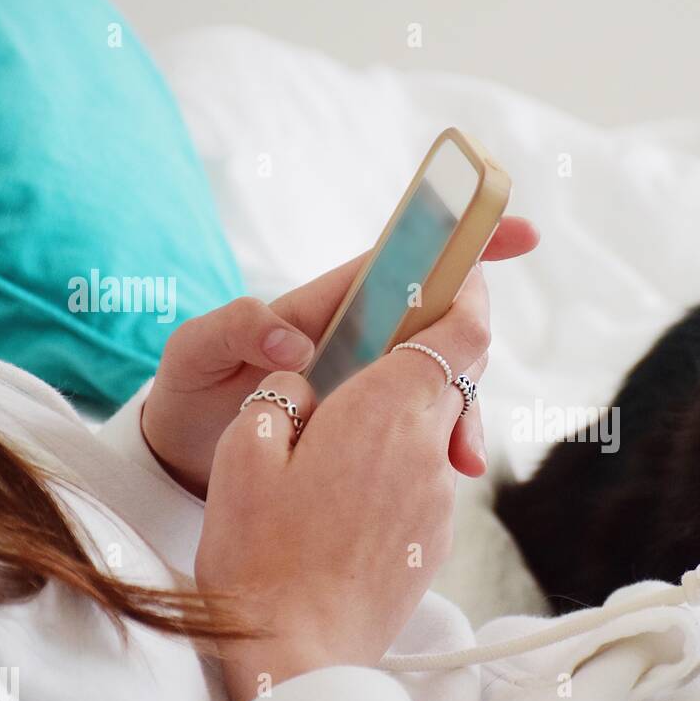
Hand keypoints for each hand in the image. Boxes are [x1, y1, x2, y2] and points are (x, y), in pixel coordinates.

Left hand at [142, 217, 538, 494]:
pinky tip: (453, 468)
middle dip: (471, 349)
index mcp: (328, 306)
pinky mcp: (371, 423)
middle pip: (440, 325)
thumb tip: (295, 339)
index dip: (459, 242)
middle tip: (464, 395)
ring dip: (464, 408)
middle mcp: (360, 338)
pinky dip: (447, 440)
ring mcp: (369, 382)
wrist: (181, 461)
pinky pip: (424, 421)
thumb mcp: (196, 352)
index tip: (517, 232)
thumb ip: (237, 328)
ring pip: (440, 378)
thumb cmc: (189, 394)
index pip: (404, 261)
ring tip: (462, 454)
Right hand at [197, 269, 493, 700]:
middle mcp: (429, 451)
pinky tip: (347, 494)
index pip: (463, 329)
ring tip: (338, 439)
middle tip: (373, 354)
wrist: (297, 659)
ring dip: (404, 417)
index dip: (470, 291)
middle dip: (426, 354)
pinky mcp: (436, 541)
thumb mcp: (244, 455)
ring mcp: (440, 501)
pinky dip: (399, 467)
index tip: (462, 272)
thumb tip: (304, 381)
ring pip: (437, 431)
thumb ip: (281, 396)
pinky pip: (425, 479)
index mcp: (387, 412)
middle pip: (456, 377)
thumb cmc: (260, 558)